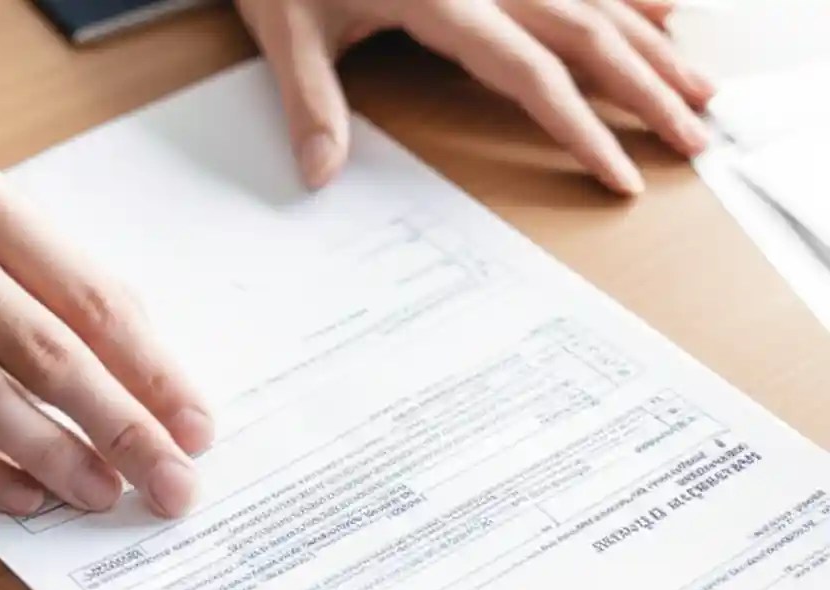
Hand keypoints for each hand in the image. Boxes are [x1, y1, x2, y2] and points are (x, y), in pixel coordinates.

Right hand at [0, 104, 214, 517]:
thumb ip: (34, 265)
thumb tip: (125, 347)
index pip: (93, 298)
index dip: (153, 371)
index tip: (194, 425)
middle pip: (52, 354)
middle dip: (124, 428)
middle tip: (169, 482)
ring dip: (52, 454)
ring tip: (101, 494)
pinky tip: (15, 493)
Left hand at [238, 0, 715, 194]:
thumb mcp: (287, 28)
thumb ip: (311, 102)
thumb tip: (321, 175)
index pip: (530, 73)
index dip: (579, 128)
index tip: (619, 172)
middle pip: (587, 33)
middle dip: (647, 89)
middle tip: (696, 138)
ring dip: (652, 44)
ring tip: (701, 85)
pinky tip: (665, 10)